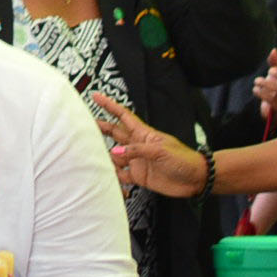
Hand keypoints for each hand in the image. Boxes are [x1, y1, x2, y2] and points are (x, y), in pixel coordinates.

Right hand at [91, 91, 208, 196]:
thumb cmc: (184, 160)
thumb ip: (136, 151)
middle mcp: (137, 146)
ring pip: (113, 156)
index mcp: (144, 135)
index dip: (110, 106)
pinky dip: (111, 177)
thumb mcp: (161, 151)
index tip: (97, 97)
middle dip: (99, 128)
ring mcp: (136, 160)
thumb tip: (114, 152)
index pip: (123, 116)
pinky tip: (105, 178)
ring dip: (103, 157)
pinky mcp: (137, 175)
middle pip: (114, 134)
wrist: (195, 179)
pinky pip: (119, 175)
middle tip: (82, 125)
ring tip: (90, 158)